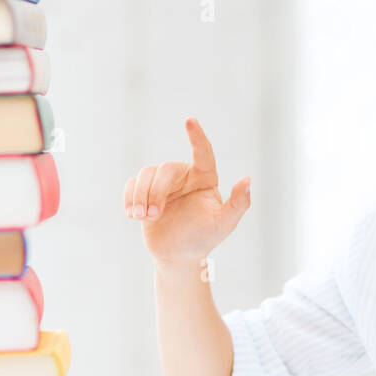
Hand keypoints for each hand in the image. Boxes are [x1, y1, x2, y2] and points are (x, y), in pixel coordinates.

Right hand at [123, 117, 251, 264]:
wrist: (179, 255)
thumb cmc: (205, 238)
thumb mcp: (225, 223)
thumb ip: (238, 203)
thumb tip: (246, 179)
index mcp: (205, 178)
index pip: (203, 152)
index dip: (197, 136)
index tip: (190, 120)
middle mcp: (183, 176)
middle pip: (165, 168)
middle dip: (156, 192)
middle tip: (153, 216)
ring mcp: (162, 183)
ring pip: (146, 173)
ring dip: (140, 196)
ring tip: (141, 217)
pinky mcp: (144, 192)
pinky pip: (132, 184)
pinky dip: (129, 197)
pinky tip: (132, 214)